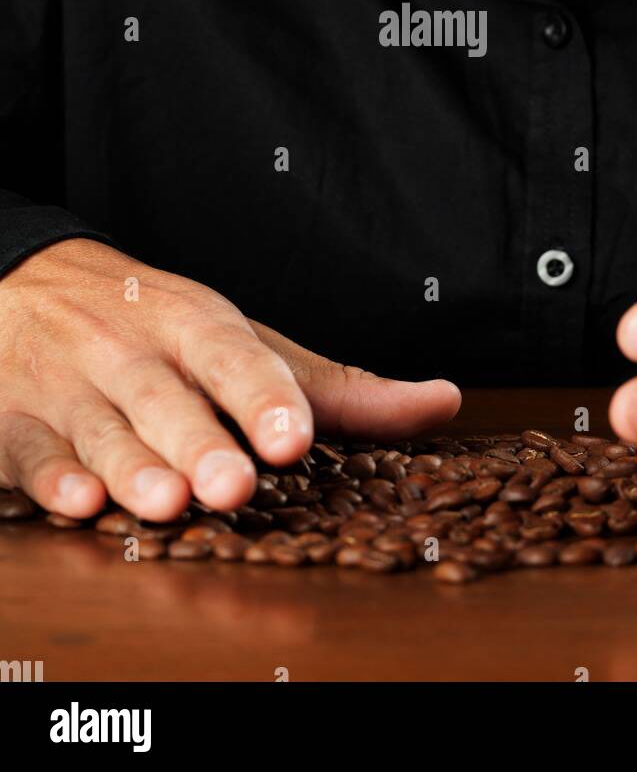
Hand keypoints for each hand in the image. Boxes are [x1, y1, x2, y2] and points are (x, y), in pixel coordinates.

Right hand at [0, 238, 459, 519]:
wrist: (30, 286)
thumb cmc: (159, 329)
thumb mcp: (248, 344)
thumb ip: (340, 390)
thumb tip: (442, 403)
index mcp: (195, 325)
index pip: (233, 356)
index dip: (263, 396)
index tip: (293, 436)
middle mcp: (133, 353)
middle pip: (166, 399)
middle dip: (198, 442)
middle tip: (232, 484)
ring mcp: (70, 387)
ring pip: (101, 431)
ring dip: (131, 468)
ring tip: (166, 501)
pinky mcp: (17, 423)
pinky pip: (31, 452)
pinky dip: (51, 478)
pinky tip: (77, 500)